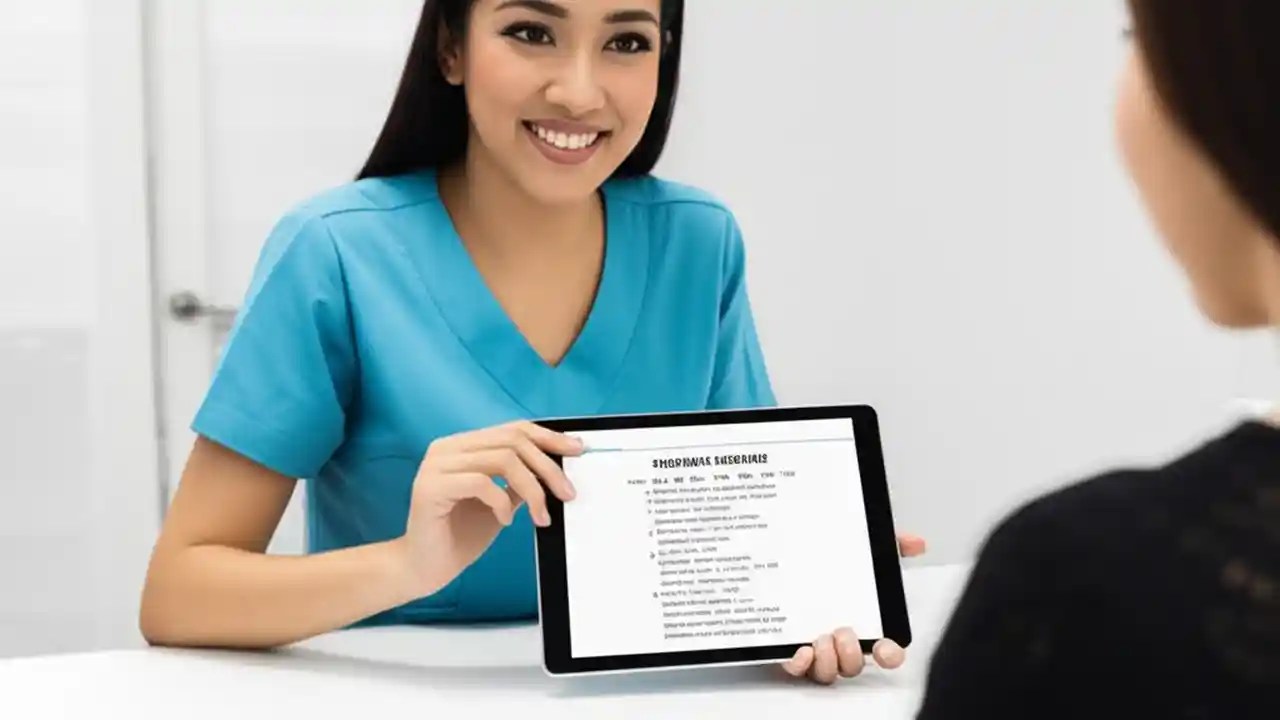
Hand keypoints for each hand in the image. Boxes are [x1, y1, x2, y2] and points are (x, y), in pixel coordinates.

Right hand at [394, 420, 583, 597]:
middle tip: (567, 493)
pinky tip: (504, 521)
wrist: (424, 567)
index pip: (513, 429)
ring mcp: (436, 465)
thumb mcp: (500, 501)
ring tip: (540, 515)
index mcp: (462, 445)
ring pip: (502, 459)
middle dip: (547, 467)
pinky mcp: (430, 487)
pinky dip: (502, 503)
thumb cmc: (460, 535)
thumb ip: (520, 480)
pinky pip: (481, 483)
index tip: (575, 450)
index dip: (548, 437)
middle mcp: (447, 448)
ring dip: (531, 489)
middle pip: (512, 441)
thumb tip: (556, 468)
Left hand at [781, 533, 927, 684]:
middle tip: (843, 632)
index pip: (885, 650)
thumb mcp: (860, 552)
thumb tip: (914, 543)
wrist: (783, 561)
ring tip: (821, 638)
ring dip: (828, 660)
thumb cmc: (826, 568)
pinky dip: (800, 665)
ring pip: (828, 672)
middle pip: (854, 665)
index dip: (890, 655)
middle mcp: (839, 642)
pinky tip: (801, 651)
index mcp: (861, 624)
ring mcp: (816, 651)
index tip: (885, 649)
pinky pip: (797, 670)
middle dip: (851, 654)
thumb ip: (889, 547)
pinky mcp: (791, 653)